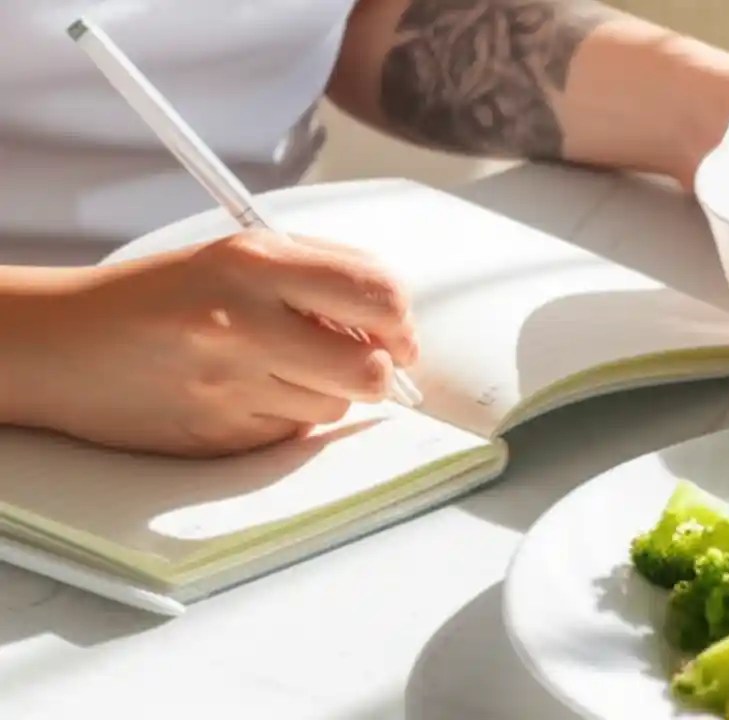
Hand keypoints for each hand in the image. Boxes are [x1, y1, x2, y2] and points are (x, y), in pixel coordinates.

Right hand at [6, 230, 417, 456]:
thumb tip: (394, 319)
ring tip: (277, 367)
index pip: (375, 291)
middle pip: (370, 369)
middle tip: (362, 362)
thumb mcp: (239, 256)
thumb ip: (321, 276)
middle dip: (379, 370)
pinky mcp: (221, 435)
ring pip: (336, 406)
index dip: (401, 319)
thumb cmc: (159, 296)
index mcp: (255, 262)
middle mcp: (246, 322)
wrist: (64, 345)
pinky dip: (286, 416)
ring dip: (326, 392)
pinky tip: (246, 393)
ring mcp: (232, 385)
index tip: (398, 331)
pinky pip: (293, 433)